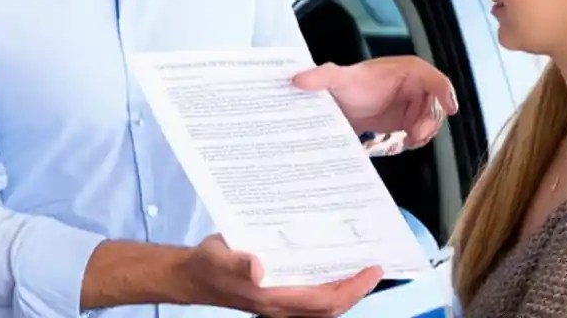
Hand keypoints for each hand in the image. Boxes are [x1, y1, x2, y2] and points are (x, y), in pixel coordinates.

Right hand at [179, 235, 382, 316]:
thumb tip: (258, 269)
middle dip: (356, 290)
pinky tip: (332, 261)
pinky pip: (312, 293)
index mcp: (273, 298)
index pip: (324, 302)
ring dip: (344, 287)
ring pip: (323, 302)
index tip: (373, 270)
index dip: (352, 289)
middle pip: (330, 307)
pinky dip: (328, 281)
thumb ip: (237, 263)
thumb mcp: (218, 258)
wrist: (191, 276)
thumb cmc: (207, 265)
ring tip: (360, 262)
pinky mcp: (278, 292)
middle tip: (375, 265)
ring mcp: (281, 301)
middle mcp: (282, 304)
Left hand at [293, 56, 457, 148]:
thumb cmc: (344, 88)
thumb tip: (297, 79)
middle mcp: (415, 86)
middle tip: (415, 135)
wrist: (342, 104)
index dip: (445, 93)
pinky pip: (422, 132)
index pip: (434, 79)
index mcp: (407, 70)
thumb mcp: (335, 81)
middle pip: (436, 105)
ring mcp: (414, 104)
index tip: (450, 108)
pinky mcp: (409, 119)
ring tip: (406, 140)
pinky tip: (401, 142)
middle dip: (430, 122)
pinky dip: (415, 140)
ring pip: (432, 121)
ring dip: (422, 133)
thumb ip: (319, 78)